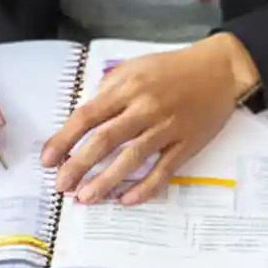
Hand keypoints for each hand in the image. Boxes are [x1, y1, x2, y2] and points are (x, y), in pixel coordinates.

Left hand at [41, 33, 259, 204]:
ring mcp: (167, 128)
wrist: (220, 70)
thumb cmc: (174, 68)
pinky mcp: (186, 144)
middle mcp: (145, 108)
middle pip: (105, 140)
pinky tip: (127, 200)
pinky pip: (163, 171)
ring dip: (106, 181)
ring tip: (86, 198)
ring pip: (131, 159)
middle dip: (78, 165)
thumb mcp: (136, 67)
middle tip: (61, 185)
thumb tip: (86, 117)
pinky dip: (145, 187)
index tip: (47, 159)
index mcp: (128, 87)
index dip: (64, 139)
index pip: (88, 116)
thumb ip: (109, 90)